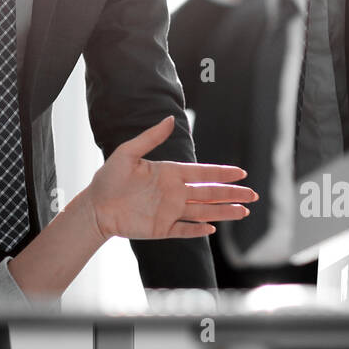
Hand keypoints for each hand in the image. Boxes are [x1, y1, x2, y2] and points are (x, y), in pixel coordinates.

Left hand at [81, 117, 255, 240]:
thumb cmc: (109, 177)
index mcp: (170, 173)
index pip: (202, 173)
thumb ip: (151, 137)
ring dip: (223, 212)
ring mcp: (169, 212)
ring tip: (244, 211)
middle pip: (209, 194)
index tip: (241, 173)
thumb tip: (171, 119)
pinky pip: (184, 230)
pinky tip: (214, 228)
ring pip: (203, 212)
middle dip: (232, 194)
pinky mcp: (161, 229)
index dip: (222, 173)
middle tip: (253, 195)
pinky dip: (198, 230)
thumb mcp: (128, 152)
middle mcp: (174, 193)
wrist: (95, 206)